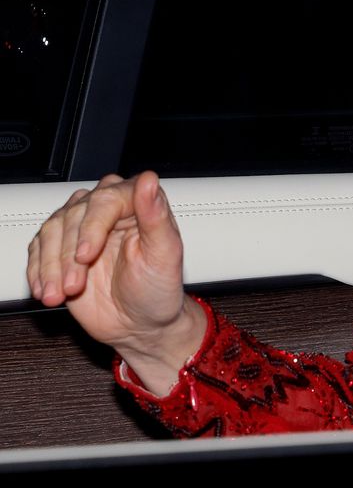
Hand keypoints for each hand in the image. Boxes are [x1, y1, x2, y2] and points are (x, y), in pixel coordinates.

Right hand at [27, 171, 206, 394]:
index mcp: (136, 202)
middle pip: (74, 213)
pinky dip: (37, 271)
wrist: (140, 322)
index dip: (92, 226)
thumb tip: (149, 180)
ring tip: (60, 294)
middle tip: (75, 286)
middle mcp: (108, 209)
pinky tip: (47, 290)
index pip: (106, 199)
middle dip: (68, 254)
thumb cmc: (158, 287)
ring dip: (50, 266)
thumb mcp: (165, 254)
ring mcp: (83, 228)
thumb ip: (156, 215)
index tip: (86, 255)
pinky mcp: (62, 249)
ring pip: (51, 230)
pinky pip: (38, 249)